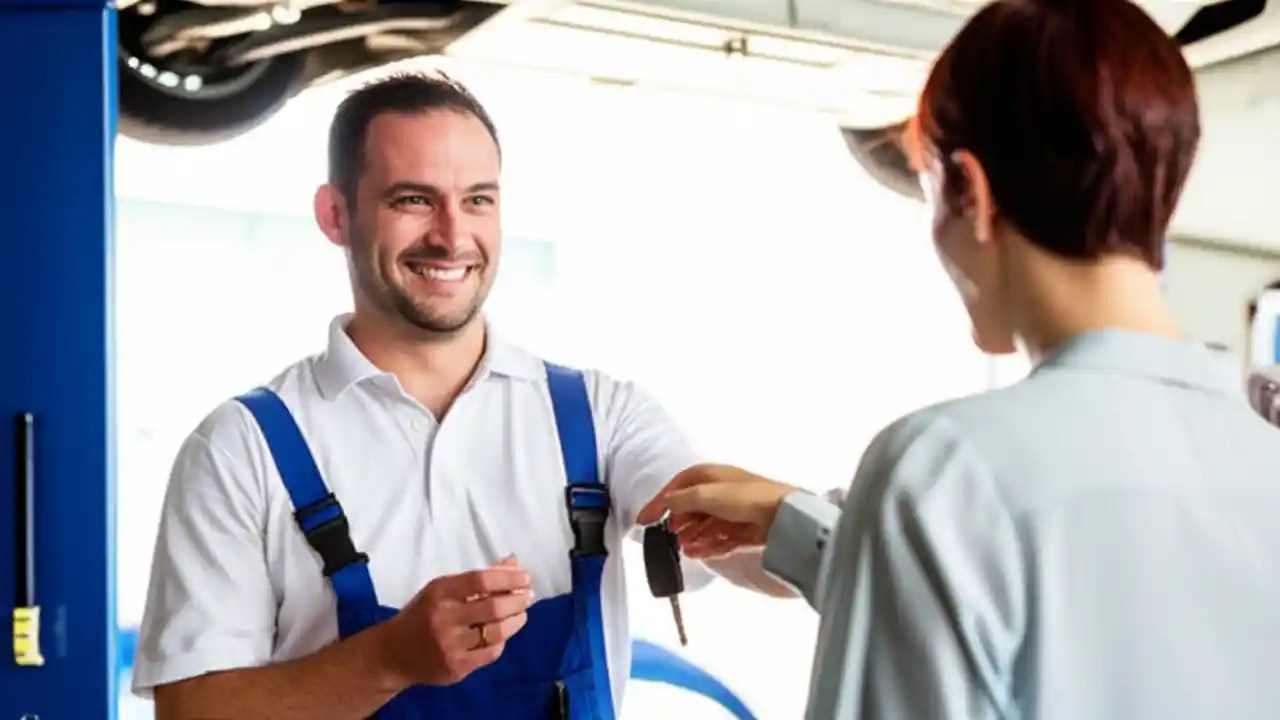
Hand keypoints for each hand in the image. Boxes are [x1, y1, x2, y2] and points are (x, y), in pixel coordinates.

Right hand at [380, 555, 533, 686]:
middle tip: (528, 596)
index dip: (508, 578)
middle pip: (493, 607)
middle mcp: (444, 618)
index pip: (480, 580)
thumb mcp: (442, 590)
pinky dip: (502, 641)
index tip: (525, 578)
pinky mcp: (456, 667)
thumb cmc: (422, 615)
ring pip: (496, 631)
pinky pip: (491, 653)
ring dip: (516, 620)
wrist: (393, 654)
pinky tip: (502, 634)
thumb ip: (477, 578)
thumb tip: (513, 562)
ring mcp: (450, 645)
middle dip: (517, 600)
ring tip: (521, 614)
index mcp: (439, 593)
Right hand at [637, 464, 797, 558]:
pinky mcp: (743, 531)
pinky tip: (696, 554)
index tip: (643, 520)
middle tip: (666, 537)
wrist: (782, 516)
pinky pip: (719, 539)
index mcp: (710, 476)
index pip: (677, 487)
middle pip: (691, 507)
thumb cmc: (743, 497)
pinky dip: (707, 546)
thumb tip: (667, 505)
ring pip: (704, 526)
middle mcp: (720, 491)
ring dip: (691, 537)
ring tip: (681, 549)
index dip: (659, 502)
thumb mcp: (705, 494)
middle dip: (678, 522)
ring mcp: (732, 512)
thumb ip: (682, 500)